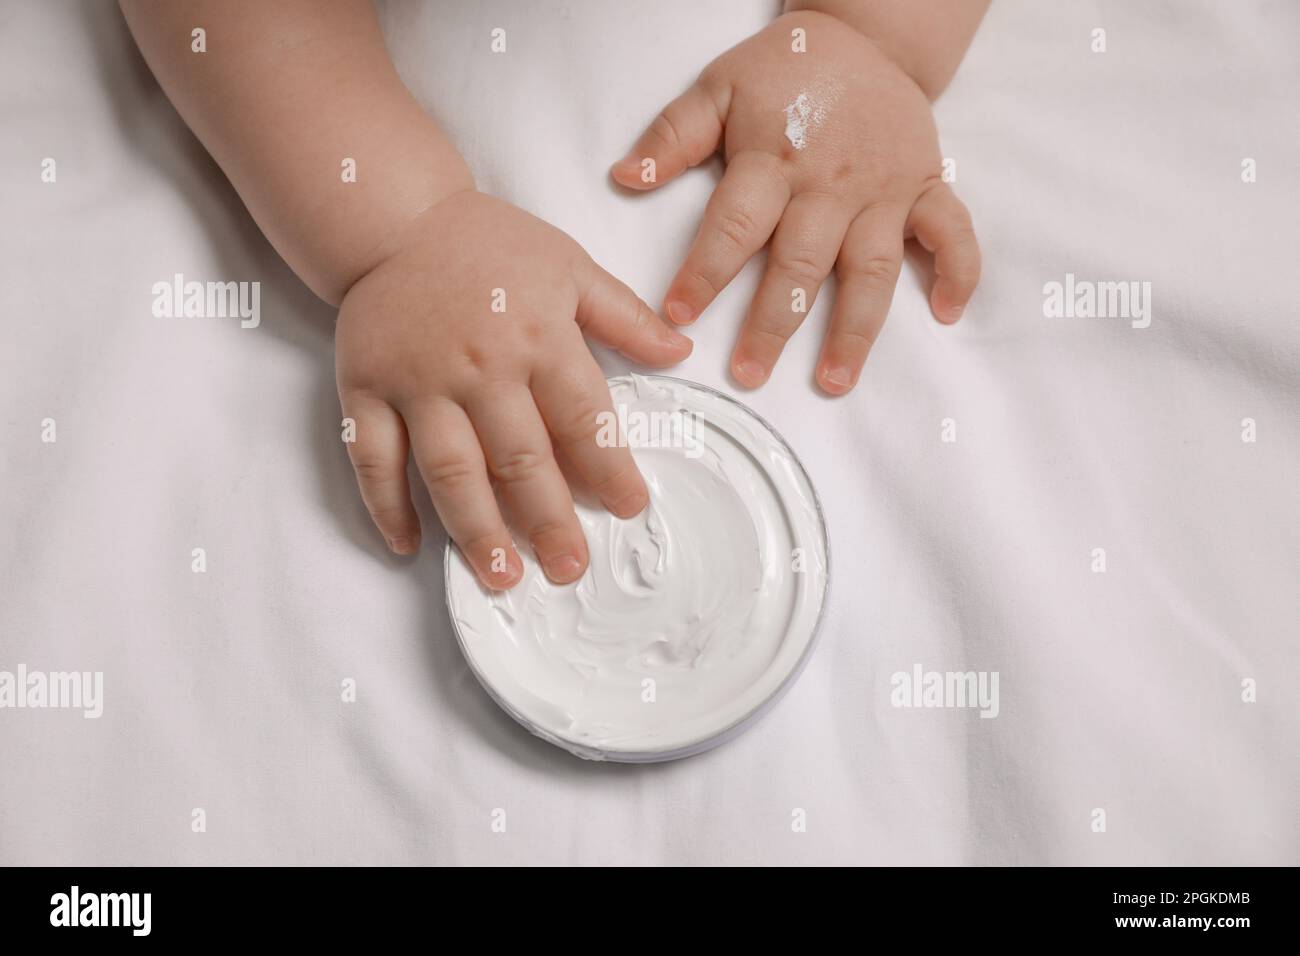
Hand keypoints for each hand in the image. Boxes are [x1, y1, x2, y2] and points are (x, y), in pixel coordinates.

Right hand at [335, 190, 692, 588]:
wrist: (395, 218)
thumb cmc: (490, 246)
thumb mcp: (570, 265)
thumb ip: (625, 315)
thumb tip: (682, 352)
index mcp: (539, 336)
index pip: (583, 417)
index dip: (609, 467)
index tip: (629, 507)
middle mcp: (481, 367)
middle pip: (520, 458)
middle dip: (549, 519)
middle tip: (570, 568)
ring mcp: (419, 382)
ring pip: (451, 470)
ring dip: (477, 529)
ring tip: (503, 576)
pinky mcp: (366, 389)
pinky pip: (373, 457)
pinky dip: (386, 504)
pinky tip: (408, 544)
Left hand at [612, 11, 979, 393]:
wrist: (865, 35)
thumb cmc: (784, 70)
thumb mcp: (717, 87)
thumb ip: (673, 136)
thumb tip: (623, 177)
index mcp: (773, 160)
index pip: (733, 225)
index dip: (704, 273)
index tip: (677, 318)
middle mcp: (829, 184)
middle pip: (800, 264)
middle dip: (772, 324)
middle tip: (748, 374)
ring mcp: (883, 190)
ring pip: (871, 269)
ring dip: (855, 329)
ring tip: (834, 380)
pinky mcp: (925, 187)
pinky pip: (952, 231)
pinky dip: (959, 271)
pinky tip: (948, 313)